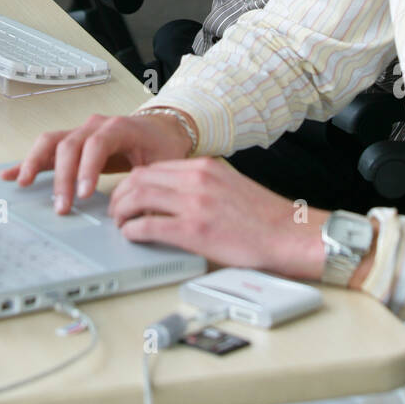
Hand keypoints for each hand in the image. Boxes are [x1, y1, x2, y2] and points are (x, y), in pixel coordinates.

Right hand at [2, 112, 194, 212]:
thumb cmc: (162, 145)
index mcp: (120, 127)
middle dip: (62, 177)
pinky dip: (29, 160)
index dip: (87, 168)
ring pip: (51, 141)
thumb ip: (149, 182)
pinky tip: (11, 174)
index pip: (97, 144)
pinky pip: (47, 148)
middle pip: (69, 144)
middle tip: (61, 206)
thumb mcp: (164, 163)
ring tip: (23, 183)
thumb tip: (137, 209)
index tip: (83, 194)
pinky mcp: (74, 142)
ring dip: (35, 162)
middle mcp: (96, 125)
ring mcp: (82, 132)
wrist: (162, 128)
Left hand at [108, 157, 326, 278]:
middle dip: (121, 194)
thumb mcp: (228, 186)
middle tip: (115, 209)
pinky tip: (131, 236)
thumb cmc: (264, 218)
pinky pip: (148, 225)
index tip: (127, 193)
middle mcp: (196, 179)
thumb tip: (172, 195)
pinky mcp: (194, 230)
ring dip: (121, 211)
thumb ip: (201, 186)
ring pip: (138, 197)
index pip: (153, 167)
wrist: (289, 234)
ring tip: (119, 223)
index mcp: (204, 167)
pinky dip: (133, 230)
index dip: (133, 182)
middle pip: (140, 178)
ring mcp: (194, 203)